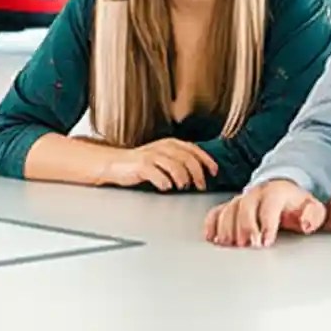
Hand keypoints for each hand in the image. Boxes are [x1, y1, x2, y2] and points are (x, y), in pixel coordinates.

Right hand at [103, 138, 218, 191]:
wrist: (116, 163)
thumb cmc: (142, 163)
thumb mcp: (163, 157)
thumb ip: (180, 160)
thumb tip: (201, 171)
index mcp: (170, 143)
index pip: (194, 150)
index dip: (206, 160)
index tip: (214, 171)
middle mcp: (163, 147)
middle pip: (188, 159)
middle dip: (197, 174)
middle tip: (200, 186)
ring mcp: (152, 156)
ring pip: (175, 166)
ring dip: (183, 179)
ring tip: (182, 187)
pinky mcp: (141, 166)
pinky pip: (158, 175)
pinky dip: (165, 183)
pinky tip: (166, 187)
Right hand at [204, 179, 325, 246]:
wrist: (283, 192)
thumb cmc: (297, 205)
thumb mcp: (313, 208)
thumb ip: (313, 215)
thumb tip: (305, 224)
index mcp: (276, 192)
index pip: (270, 205)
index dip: (267, 224)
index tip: (266, 242)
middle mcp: (255, 193)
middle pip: (245, 206)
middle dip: (245, 227)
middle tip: (247, 246)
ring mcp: (240, 199)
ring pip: (228, 210)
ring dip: (227, 228)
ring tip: (229, 246)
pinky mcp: (230, 206)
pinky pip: (216, 212)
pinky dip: (212, 224)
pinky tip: (212, 238)